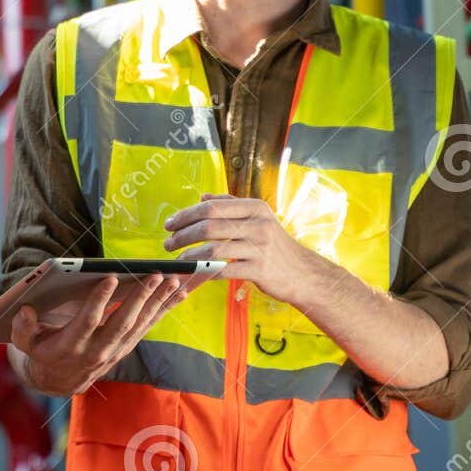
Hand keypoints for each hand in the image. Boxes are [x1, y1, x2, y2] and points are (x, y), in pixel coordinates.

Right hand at [9, 275, 187, 396]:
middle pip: (122, 323)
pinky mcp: (126, 348)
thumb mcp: (24, 343)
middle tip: (154, 275)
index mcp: (70, 346)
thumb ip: (22, 328)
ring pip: (140, 326)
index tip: (111, 277)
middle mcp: (96, 351)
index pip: (88, 321)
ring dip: (158, 303)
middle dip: (140, 298)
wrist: (58, 380)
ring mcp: (114, 352)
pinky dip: (163, 310)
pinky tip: (178, 294)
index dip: (99, 300)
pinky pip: (147, 328)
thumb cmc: (41, 351)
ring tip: (174, 281)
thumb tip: (25, 310)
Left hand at [163, 194, 323, 304]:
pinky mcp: (260, 270)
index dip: (186, 215)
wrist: (302, 272)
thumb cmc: (275, 244)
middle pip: (209, 226)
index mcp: (254, 207)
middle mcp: (258, 224)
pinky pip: (224, 271)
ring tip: (177, 260)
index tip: (169, 224)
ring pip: (213, 250)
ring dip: (189, 256)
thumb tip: (203, 196)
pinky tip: (195, 274)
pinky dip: (206, 272)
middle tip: (167, 243)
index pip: (212, 207)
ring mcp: (260, 248)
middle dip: (182, 235)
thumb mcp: (258, 218)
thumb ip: (231, 204)